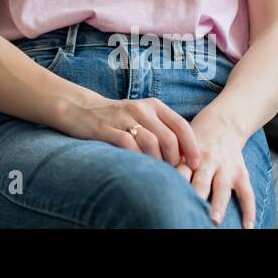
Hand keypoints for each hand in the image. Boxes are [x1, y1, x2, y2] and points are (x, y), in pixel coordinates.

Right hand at [60, 94, 200, 170]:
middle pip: (168, 138)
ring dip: (157, 162)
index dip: (192, 146)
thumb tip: (186, 156)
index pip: (181, 125)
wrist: (81, 109)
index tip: (196, 164)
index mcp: (153, 105)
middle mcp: (140, 109)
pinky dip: (137, 159)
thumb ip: (163, 129)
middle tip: (174, 172)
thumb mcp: (143, 116)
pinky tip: (138, 166)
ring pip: (150, 143)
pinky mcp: (107, 129)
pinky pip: (128, 146)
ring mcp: (123, 118)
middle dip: (175, 160)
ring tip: (157, 172)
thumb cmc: (118, 118)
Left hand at [173, 109, 253, 227]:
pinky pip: (247, 194)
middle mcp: (208, 162)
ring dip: (218, 204)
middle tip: (188, 213)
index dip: (173, 183)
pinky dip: (249, 211)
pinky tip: (248, 227)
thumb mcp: (179, 145)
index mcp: (188, 156)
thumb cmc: (194, 141)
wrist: (222, 125)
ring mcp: (226, 168)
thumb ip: (166, 159)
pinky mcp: (241, 173)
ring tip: (214, 220)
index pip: (179, 172)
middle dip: (195, 196)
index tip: (165, 198)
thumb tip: (142, 176)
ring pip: (222, 188)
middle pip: (200, 181)